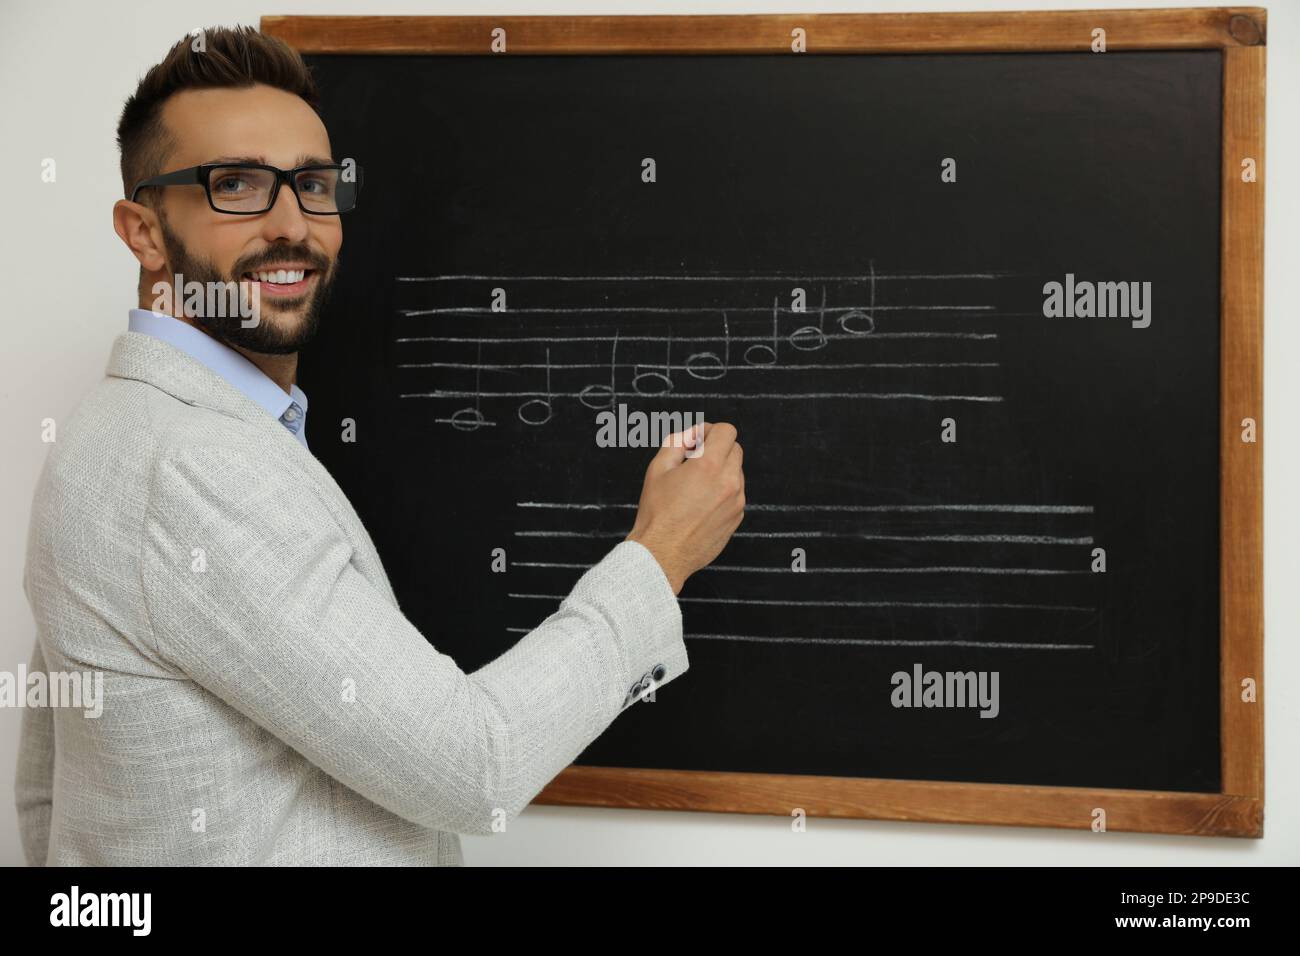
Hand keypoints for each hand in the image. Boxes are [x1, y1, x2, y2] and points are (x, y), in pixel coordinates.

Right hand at [625, 421, 744, 594]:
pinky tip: (701, 503)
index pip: (727, 432)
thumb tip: (690, 435)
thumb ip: (676, 442)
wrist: (662, 554)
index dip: (710, 431)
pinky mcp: (737, 518)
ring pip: (736, 472)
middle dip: (716, 449)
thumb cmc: (657, 513)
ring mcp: (736, 502)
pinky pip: (736, 494)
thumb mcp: (657, 469)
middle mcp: (729, 482)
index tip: (697, 441)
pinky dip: (723, 491)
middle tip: (693, 460)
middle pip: (735, 449)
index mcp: (709, 466)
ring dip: (720, 470)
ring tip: (695, 486)